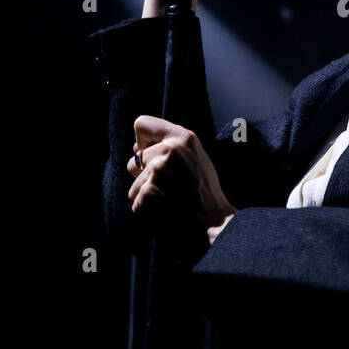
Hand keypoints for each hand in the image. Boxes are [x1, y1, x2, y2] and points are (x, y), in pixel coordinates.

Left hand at [128, 115, 236, 245]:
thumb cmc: (206, 192)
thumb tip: (136, 147)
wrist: (214, 224)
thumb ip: (172, 147)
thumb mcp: (197, 158)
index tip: (148, 152)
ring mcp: (155, 173)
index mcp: (183, 138)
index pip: (142, 124)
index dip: (142, 140)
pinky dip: (148, 210)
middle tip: (169, 187)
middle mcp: (167, 151)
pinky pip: (137, 202)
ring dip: (147, 195)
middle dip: (144, 175)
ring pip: (134, 185)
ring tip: (170, 200)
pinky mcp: (146, 195)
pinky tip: (166, 211)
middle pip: (134, 160)